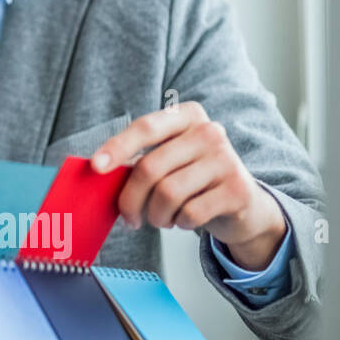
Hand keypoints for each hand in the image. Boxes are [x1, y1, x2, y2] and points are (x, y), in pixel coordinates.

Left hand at [90, 101, 286, 269]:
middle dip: (130, 199)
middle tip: (128, 218)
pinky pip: (190, 212)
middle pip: (149, 167)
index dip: (117, 147)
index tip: (96, 166)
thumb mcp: (168, 160)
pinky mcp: (238, 189)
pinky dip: (179, 223)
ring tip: (161, 218)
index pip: (145, 128)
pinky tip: (184, 220)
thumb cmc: (193, 180)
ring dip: (156, 215)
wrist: (244, 206)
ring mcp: (227, 159)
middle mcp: (209, 131)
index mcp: (187, 116)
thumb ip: (139, 160)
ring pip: (167, 193)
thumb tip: (98, 172)